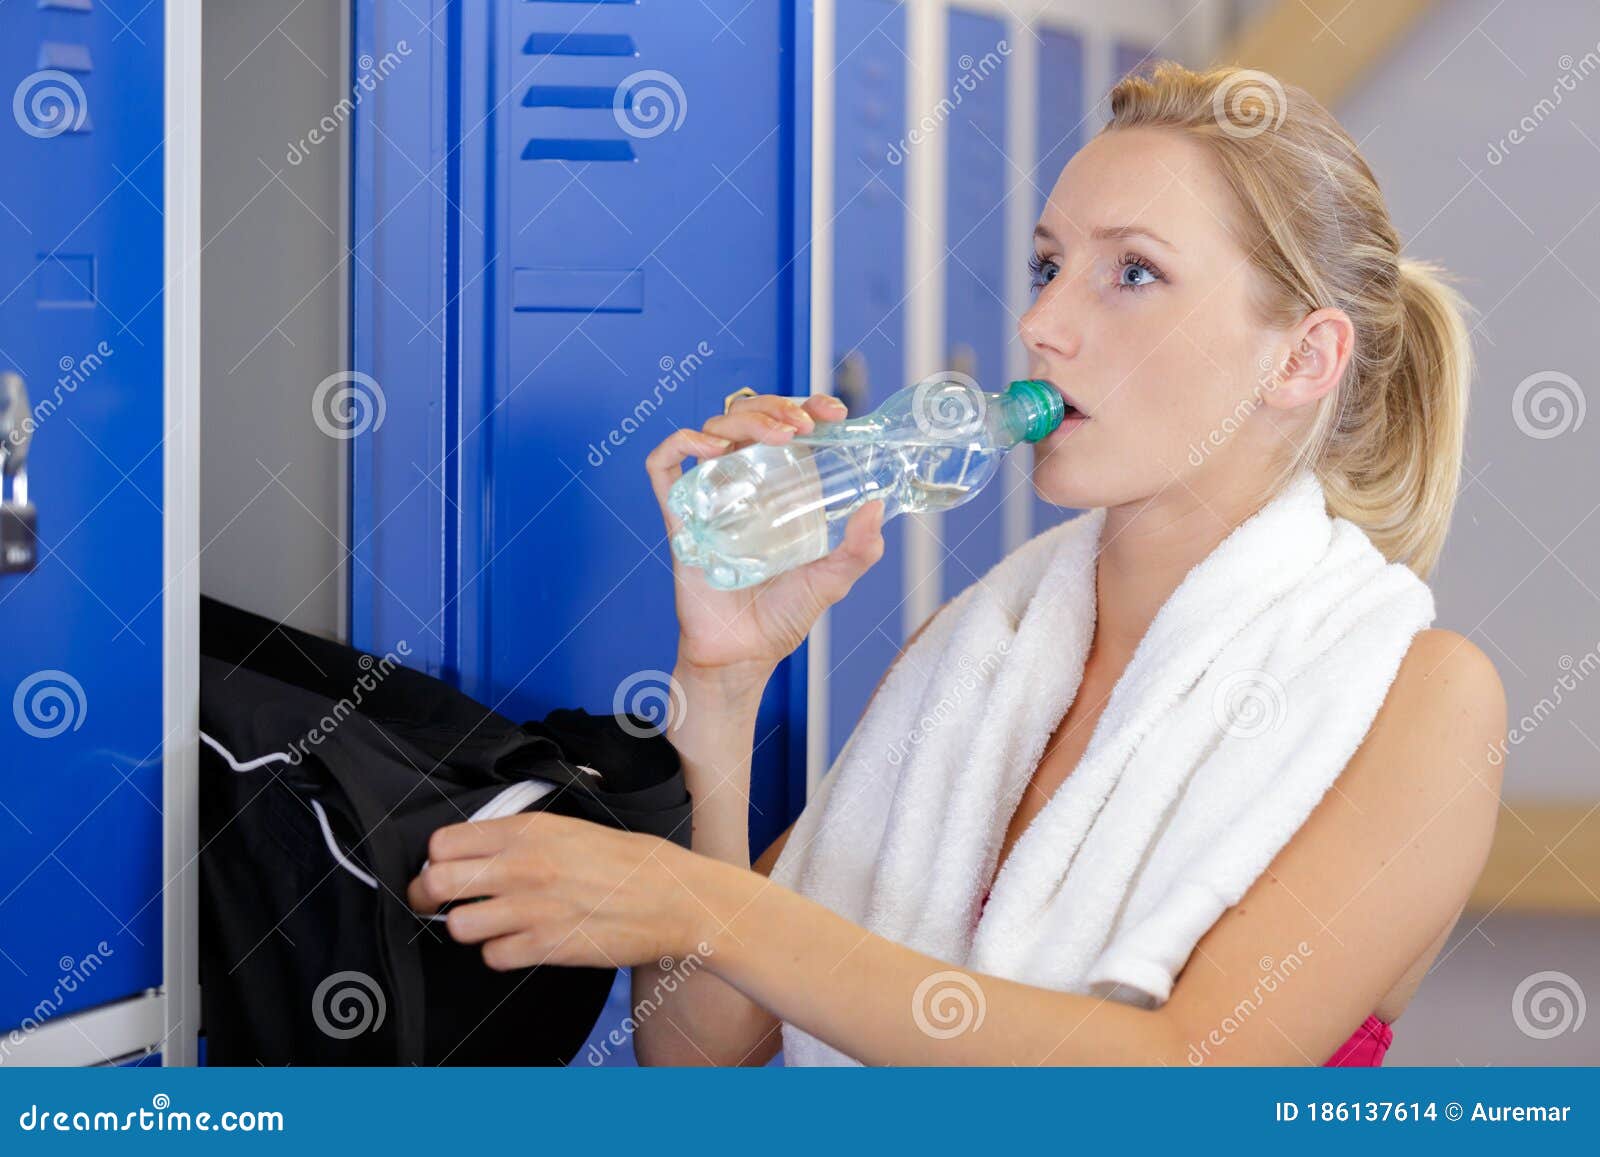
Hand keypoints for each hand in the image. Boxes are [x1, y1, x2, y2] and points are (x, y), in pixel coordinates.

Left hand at [406, 812, 711, 970]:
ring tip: (488, 923)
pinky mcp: (547, 946)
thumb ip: (520, 836)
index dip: (437, 859)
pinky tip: (519, 942)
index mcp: (527, 830)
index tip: (445, 868)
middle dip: (427, 896)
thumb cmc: (626, 860)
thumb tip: (475, 850)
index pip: (443, 842)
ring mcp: (533, 908)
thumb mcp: (570, 827)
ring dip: (468, 928)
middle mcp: (523, 866)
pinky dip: (501, 953)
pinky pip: (493, 957)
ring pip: (459, 926)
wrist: (672, 897)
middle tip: (437, 902)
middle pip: (435, 883)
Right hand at [646, 392, 885, 674]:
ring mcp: (710, 497)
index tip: (832, 411)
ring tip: (776, 436)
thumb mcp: (833, 579)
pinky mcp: (680, 517)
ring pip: (713, 430)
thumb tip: (876, 505)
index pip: (786, 427)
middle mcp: (743, 484)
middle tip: (803, 425)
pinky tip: (710, 449)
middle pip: (748, 418)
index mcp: (780, 489)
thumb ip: (858, 549)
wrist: (742, 655)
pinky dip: (682, 444)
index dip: (805, 405)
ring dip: (744, 419)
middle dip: (775, 407)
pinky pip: (664, 467)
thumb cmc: (782, 617)